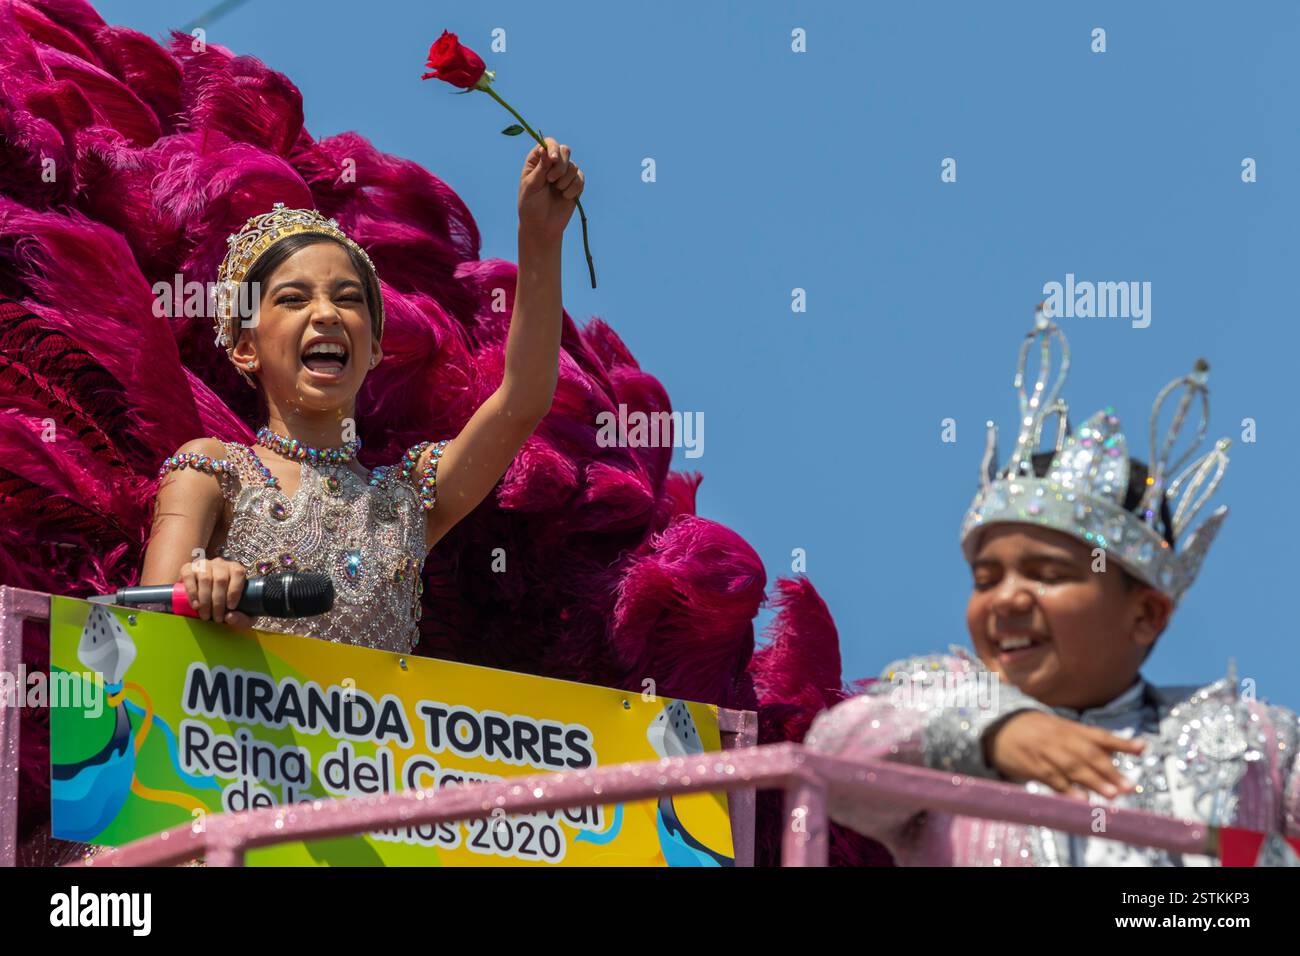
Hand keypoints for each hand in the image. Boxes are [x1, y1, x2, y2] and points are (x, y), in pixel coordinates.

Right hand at [178, 556, 252, 627]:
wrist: (207, 601)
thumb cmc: (225, 604)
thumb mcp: (241, 614)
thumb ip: (242, 619)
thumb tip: (230, 617)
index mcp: (236, 569)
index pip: (238, 573)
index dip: (234, 590)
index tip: (231, 607)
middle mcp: (220, 563)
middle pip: (221, 580)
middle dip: (218, 602)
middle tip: (217, 618)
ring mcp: (203, 564)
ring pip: (205, 579)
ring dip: (205, 600)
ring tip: (205, 615)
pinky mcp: (188, 568)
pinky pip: (189, 577)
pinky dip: (192, 593)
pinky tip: (195, 605)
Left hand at [518, 136, 583, 241]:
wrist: (542, 226)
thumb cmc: (531, 206)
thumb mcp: (531, 185)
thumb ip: (540, 167)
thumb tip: (546, 149)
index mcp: (538, 160)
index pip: (549, 143)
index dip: (553, 149)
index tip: (552, 160)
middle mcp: (552, 163)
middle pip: (564, 150)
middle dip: (560, 166)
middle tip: (551, 181)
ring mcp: (565, 173)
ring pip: (573, 166)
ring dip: (565, 181)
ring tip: (556, 192)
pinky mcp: (575, 184)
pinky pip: (580, 179)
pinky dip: (573, 189)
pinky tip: (565, 197)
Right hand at [984, 710, 1144, 798]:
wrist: (996, 728)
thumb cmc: (1033, 731)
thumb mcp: (1057, 728)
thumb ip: (1084, 740)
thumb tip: (1115, 754)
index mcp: (1069, 728)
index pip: (1099, 735)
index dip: (1121, 743)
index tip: (1143, 749)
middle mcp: (1060, 738)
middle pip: (1088, 754)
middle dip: (1110, 771)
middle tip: (1129, 786)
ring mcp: (1046, 752)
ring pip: (1073, 767)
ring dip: (1094, 781)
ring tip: (1113, 794)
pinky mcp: (1033, 766)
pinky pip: (1052, 779)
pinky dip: (1068, 790)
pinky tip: (1082, 800)